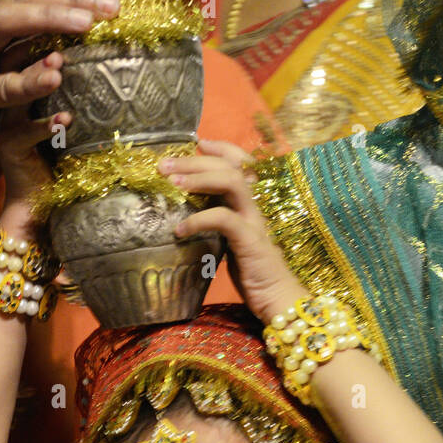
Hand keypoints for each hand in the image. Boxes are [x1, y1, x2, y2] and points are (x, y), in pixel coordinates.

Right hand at [0, 0, 119, 213]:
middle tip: (106, 5)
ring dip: (45, 24)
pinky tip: (59, 80)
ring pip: (0, 29)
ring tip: (85, 27)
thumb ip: (44, 40)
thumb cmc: (4, 112)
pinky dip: (31, 84)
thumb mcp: (22, 68)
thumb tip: (94, 13)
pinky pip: (1, 91)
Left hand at [159, 139, 303, 323]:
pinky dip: (198, 220)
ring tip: (172, 183)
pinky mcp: (250, 241)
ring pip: (231, 182)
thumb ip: (218, 224)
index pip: (241, 162)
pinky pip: (223, 219)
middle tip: (164, 165)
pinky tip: (179, 230)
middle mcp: (255, 207)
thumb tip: (185, 216)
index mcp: (250, 204)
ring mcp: (254, 221)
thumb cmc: (253, 273)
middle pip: (229, 167)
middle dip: (195, 161)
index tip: (197, 143)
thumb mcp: (231, 242)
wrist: (277, 300)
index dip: (221, 148)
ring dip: (198, 178)